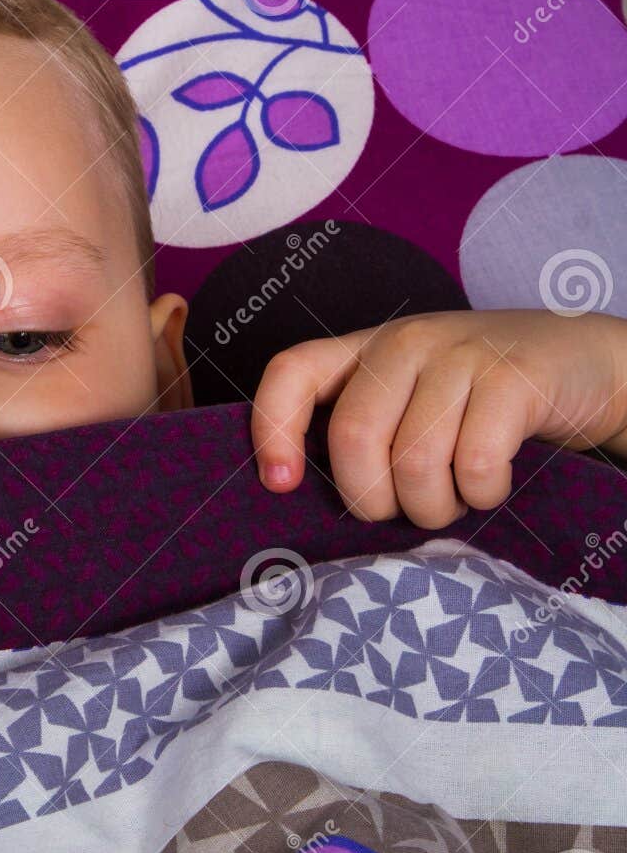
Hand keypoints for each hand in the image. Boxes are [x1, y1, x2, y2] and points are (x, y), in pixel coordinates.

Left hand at [250, 310, 626, 527]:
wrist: (580, 362)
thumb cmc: (476, 397)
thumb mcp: (408, 397)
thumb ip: (361, 427)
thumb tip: (298, 491)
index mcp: (363, 349)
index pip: (291, 372)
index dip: (272, 429)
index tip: (281, 483)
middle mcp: (404, 342)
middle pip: (354, 438)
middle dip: (371, 499)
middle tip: (399, 511)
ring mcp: (459, 355)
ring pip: (415, 460)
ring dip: (432, 507)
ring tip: (450, 501)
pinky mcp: (513, 379)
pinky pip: (475, 464)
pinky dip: (480, 495)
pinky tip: (489, 487)